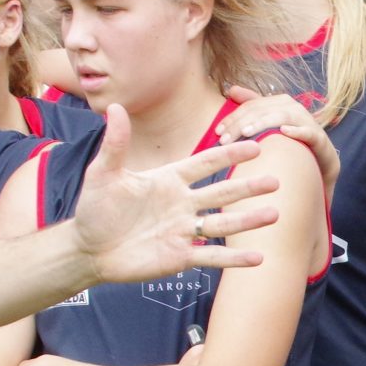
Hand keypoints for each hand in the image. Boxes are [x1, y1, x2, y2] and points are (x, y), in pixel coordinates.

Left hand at [75, 104, 278, 282]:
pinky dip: (234, 258)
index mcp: (169, 180)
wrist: (89, 249)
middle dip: (248, 188)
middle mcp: (182, 203)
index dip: (229, 155)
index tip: (255, 146)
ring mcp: (183, 231)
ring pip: (222, 225)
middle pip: (222, 193)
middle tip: (276, 181)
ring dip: (248, 220)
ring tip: (275, 215)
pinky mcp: (180, 257)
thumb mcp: (103, 174)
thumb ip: (115, 144)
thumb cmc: (95, 209)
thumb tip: (116, 107)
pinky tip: (258, 258)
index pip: (205, 163)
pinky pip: (211, 256)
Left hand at [218, 88, 339, 195]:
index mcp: (278, 102)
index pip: (250, 106)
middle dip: (241, 124)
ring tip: (246, 133)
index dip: (232, 118)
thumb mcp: (270, 123)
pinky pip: (307, 132)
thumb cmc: (291, 141)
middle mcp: (292, 107)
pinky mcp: (318, 136)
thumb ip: (253, 106)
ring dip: (262, 124)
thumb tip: (231, 89)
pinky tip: (284, 133)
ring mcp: (306, 120)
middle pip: (261, 111)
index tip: (216, 132)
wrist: (321, 159)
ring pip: (281, 117)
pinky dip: (296, 131)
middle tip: (224, 140)